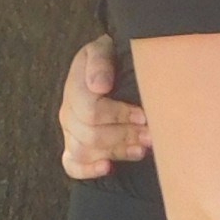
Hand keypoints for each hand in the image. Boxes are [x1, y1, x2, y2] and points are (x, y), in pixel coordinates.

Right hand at [58, 37, 151, 178]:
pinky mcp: (74, 147)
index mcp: (75, 86)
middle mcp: (68, 112)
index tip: (144, 115)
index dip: (118, 115)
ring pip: (85, 150)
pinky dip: (87, 170)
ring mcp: (70, 132)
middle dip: (124, 135)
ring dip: (117, 151)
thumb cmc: (111, 59)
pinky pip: (71, 165)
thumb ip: (100, 62)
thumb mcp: (105, 49)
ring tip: (143, 148)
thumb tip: (99, 86)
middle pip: (90, 134)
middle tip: (151, 135)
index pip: (89, 109)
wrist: (111, 68)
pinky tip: (108, 167)